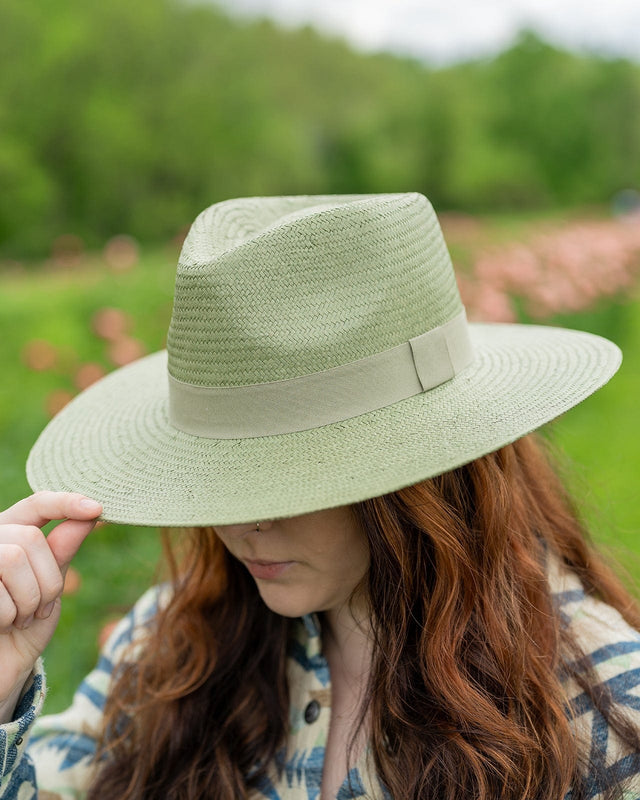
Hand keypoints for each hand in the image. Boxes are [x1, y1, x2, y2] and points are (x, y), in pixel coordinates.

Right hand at [0, 491, 101, 721]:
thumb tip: (92, 512)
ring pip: (13, 559)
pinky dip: (8, 614)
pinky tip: (3, 626)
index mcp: (9, 533)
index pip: (37, 504)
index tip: (98, 508)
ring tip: (22, 617)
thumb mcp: (51, 583)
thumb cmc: (25, 625)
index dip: (66, 502)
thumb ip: (64, 548)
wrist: (2, 669)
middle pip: (30, 538)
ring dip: (29, 598)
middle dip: (47, 579)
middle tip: (41, 607)